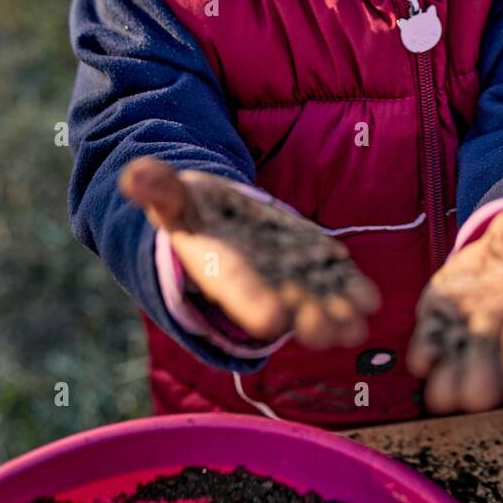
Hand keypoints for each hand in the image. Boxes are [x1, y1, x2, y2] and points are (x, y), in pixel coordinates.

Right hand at [119, 156, 380, 349]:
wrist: (219, 220)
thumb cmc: (190, 210)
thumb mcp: (172, 196)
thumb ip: (157, 188)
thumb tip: (132, 172)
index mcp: (220, 268)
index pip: (235, 288)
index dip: (253, 303)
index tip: (273, 320)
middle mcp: (258, 283)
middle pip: (285, 304)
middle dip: (307, 318)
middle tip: (331, 330)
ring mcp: (289, 277)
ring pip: (316, 300)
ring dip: (337, 313)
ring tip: (358, 323)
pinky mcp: (314, 265)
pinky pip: (335, 281)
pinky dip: (352, 291)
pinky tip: (371, 300)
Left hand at [407, 203, 502, 412]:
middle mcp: (502, 322)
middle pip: (492, 354)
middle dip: (482, 376)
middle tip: (474, 400)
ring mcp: (470, 319)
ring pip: (460, 351)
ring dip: (451, 375)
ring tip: (441, 397)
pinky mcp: (442, 308)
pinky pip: (433, 331)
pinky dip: (427, 348)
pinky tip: (421, 362)